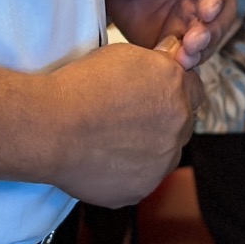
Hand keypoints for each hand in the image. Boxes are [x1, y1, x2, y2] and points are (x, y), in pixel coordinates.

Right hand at [37, 40, 199, 207]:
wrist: (50, 128)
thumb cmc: (80, 88)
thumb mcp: (124, 56)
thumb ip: (158, 61)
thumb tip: (172, 56)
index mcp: (175, 87)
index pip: (194, 90)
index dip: (175, 92)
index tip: (159, 96)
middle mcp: (177, 123)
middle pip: (183, 123)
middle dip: (165, 120)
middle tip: (132, 119)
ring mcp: (162, 160)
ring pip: (166, 155)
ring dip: (151, 148)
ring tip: (114, 140)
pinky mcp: (142, 188)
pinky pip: (144, 179)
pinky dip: (130, 173)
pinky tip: (106, 159)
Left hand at [101, 0, 236, 68]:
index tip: (207, 12)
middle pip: (223, 9)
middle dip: (213, 29)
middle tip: (193, 43)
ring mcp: (194, 12)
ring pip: (211, 34)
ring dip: (202, 49)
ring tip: (183, 59)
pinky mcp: (179, 34)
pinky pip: (189, 51)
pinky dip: (184, 60)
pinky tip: (172, 67)